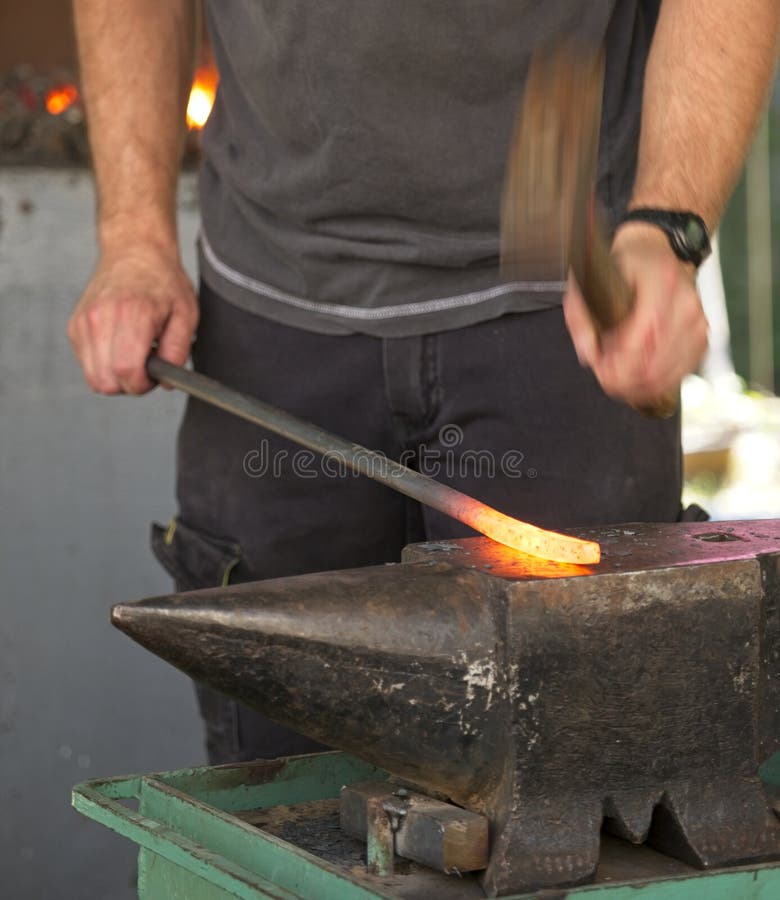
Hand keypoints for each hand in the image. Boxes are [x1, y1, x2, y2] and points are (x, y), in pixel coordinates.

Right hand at [68, 239, 198, 394]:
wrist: (134, 251)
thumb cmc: (163, 282)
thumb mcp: (186, 314)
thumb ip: (178, 351)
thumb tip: (167, 381)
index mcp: (132, 315)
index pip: (126, 371)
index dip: (143, 385)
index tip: (155, 375)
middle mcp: (101, 318)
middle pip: (106, 382)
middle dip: (130, 385)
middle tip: (147, 366)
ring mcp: (83, 322)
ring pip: (94, 378)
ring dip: (116, 377)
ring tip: (134, 355)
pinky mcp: (75, 326)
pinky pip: (87, 364)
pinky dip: (105, 365)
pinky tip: (120, 346)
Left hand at [563, 222, 707, 406]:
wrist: (659, 253)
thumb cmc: (623, 267)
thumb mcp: (590, 282)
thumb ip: (581, 319)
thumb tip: (589, 356)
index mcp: (660, 284)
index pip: (641, 343)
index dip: (616, 367)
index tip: (599, 369)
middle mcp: (686, 305)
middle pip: (652, 368)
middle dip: (622, 381)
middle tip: (605, 375)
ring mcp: (698, 323)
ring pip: (665, 377)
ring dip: (637, 386)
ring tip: (619, 374)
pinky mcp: (703, 338)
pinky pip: (678, 375)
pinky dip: (655, 382)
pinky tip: (639, 375)